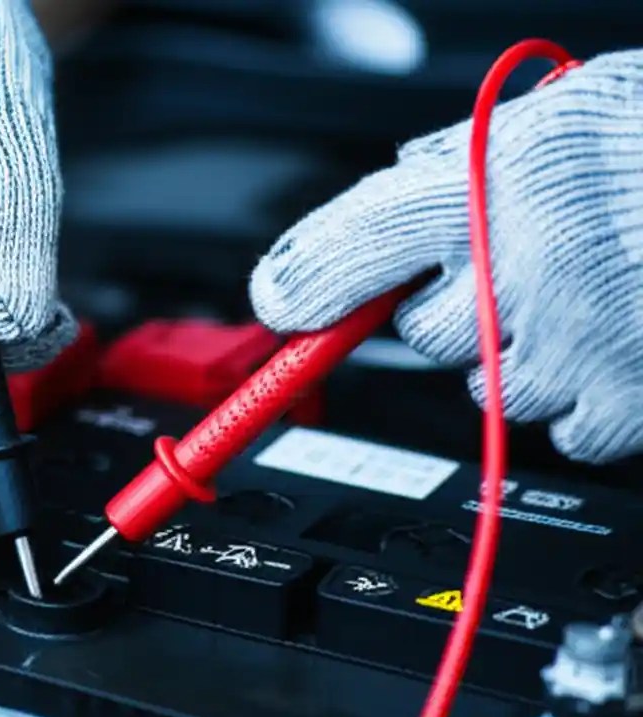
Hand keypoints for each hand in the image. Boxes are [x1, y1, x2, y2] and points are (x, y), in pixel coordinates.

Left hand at [250, 51, 642, 462]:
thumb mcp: (569, 112)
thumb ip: (474, 152)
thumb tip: (408, 176)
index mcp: (495, 181)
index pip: (358, 239)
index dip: (308, 274)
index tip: (283, 300)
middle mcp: (519, 270)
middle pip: (425, 328)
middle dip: (456, 304)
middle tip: (518, 270)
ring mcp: (571, 347)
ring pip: (489, 383)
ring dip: (519, 354)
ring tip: (591, 300)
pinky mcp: (625, 408)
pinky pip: (564, 428)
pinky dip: (583, 398)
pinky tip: (621, 346)